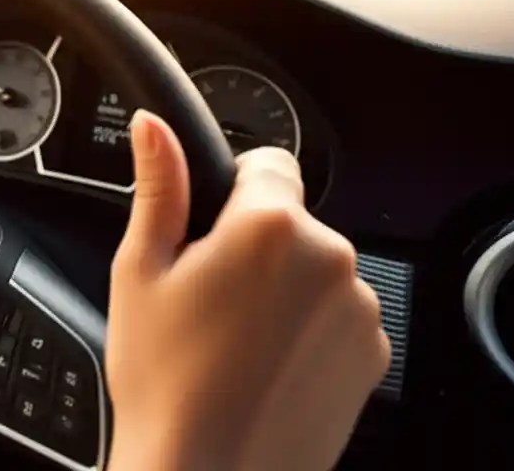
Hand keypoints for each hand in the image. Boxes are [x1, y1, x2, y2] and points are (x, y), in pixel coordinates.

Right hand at [106, 110, 388, 470]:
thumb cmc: (167, 385)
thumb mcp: (140, 273)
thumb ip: (159, 188)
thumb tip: (154, 127)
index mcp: (269, 226)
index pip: (268, 162)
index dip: (231, 190)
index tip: (208, 229)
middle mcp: (329, 258)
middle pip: (290, 221)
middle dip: (253, 245)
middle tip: (206, 299)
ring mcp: (359, 309)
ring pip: (315, 269)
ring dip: (285, 289)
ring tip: (234, 342)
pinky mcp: (373, 353)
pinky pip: (338, 315)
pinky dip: (309, 330)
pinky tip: (264, 366)